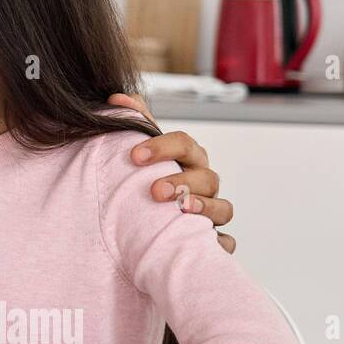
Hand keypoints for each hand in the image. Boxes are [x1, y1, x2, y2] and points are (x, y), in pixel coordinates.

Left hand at [108, 92, 235, 252]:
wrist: (148, 214)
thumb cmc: (147, 177)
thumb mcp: (140, 151)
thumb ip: (133, 123)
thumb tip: (117, 98)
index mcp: (187, 157)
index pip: (184, 144)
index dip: (162, 147)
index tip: (134, 155)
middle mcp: (203, 182)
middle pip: (207, 177)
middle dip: (182, 182)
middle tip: (155, 190)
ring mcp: (211, 210)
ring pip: (223, 208)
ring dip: (204, 208)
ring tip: (182, 210)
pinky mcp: (212, 238)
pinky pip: (226, 243)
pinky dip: (219, 244)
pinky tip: (204, 245)